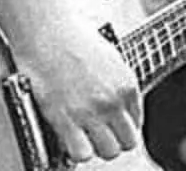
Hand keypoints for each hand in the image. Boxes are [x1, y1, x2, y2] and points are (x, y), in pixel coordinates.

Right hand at [17, 11, 143, 163]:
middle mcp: (114, 101)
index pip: (137, 123)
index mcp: (128, 85)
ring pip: (107, 152)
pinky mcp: (66, 120)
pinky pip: (81, 154)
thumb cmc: (75, 40)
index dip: (122, 127)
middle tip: (98, 135)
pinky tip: (70, 139)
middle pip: (127, 143)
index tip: (110, 126)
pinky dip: (76, 151)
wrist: (49, 32)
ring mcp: (91, 112)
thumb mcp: (111, 59)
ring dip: (96, 148)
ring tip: (84, 137)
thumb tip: (118, 106)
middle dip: (114, 141)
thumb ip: (118, 85)